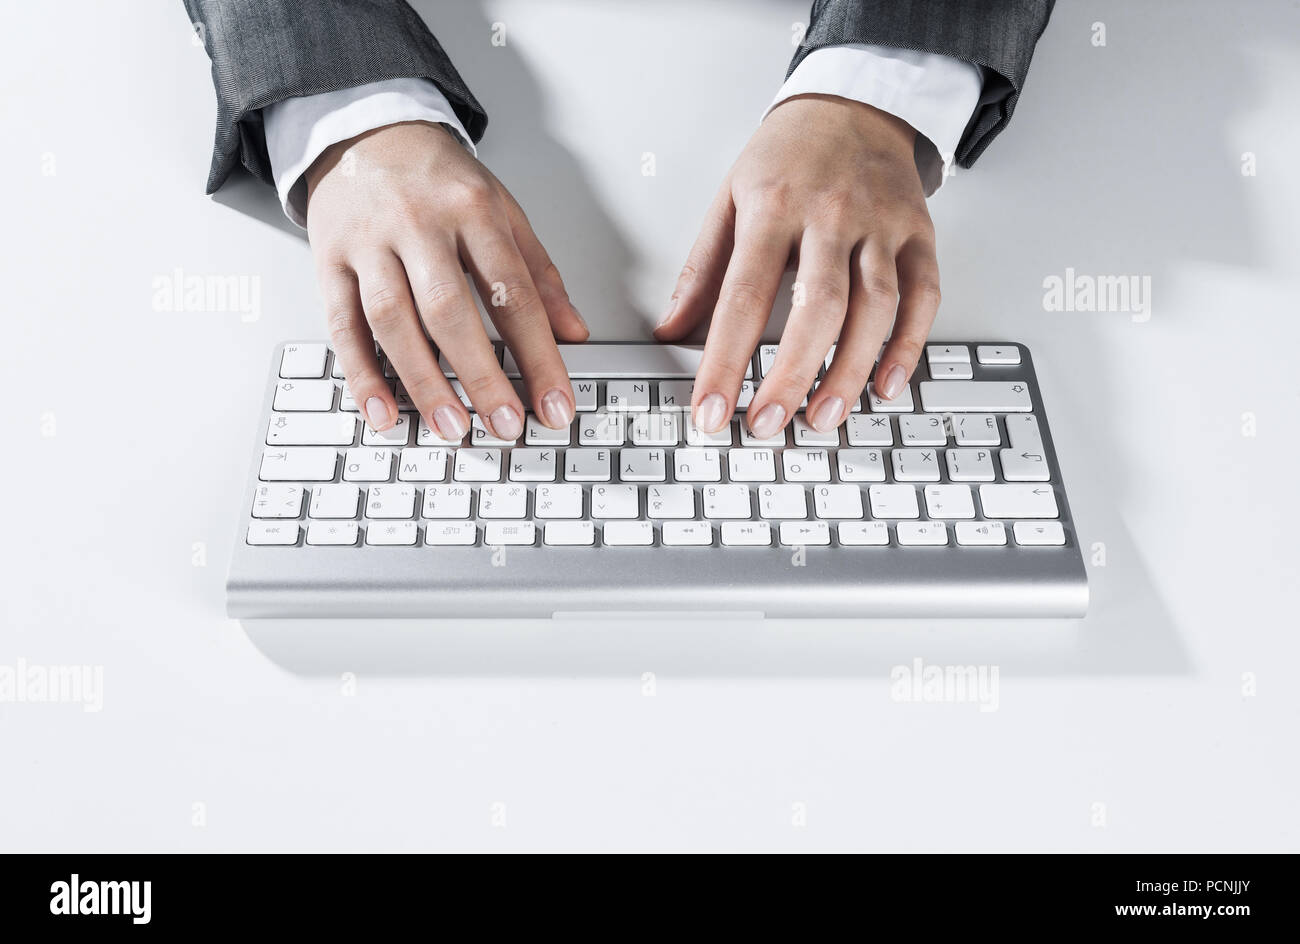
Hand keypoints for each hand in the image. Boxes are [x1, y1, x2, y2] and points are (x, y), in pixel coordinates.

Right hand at [305, 121, 587, 439]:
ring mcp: (369, 242)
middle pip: (450, 309)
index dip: (539, 354)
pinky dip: (361, 374)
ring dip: (423, 381)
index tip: (555, 403)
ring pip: (393, 320)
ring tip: (452, 428)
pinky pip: (343, 324)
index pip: (513, 292)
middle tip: (505, 426)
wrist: (366, 131)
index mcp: (473, 212)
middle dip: (481, 376)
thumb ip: (538, 274)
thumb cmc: (440, 181)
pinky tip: (382, 412)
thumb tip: (574, 333)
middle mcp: (419, 224)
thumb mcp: (502, 210)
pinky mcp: (329, 260)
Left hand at [656, 94, 939, 435]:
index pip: (742, 296)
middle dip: (791, 375)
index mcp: (772, 207)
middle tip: (768, 425)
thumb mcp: (729, 199)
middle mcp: (831, 216)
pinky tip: (888, 384)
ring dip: (850, 370)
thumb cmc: (786, 157)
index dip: (723, 359)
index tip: (709, 408)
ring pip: (875, 307)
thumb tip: (670, 331)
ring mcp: (880, 225)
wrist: (853, 103)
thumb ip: (702, 270)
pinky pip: (923, 296)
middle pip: (817, 307)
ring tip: (823, 417)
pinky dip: (910, 345)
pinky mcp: (918, 235)